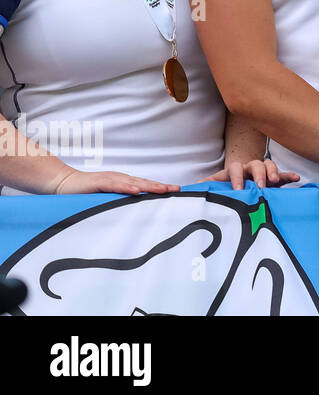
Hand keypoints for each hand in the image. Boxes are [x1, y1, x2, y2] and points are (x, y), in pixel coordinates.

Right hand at [53, 170, 179, 195]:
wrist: (64, 183)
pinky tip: (137, 190)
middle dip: (162, 186)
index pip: (146, 186)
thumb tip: (135, 216)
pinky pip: (115, 184)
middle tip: (178, 190)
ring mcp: (111, 178)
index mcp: (124, 183)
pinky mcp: (99, 181)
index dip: (161, 189)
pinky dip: (126, 187)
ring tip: (164, 190)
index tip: (177, 192)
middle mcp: (121, 179)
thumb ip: (119, 204)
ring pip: (134, 182)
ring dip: (150, 186)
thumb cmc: (86, 193)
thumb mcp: (106, 200)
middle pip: (145, 182)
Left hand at [203, 158, 300, 189]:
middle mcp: (250, 167)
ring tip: (275, 181)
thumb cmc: (225, 187)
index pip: (235, 169)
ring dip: (273, 171)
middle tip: (259, 186)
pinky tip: (297, 179)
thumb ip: (203, 187)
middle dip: (258, 174)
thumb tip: (185, 189)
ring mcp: (263, 172)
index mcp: (235, 170)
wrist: (237, 184)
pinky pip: (283, 174)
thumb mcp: (213, 186)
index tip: (239, 190)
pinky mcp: (274, 178)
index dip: (237, 178)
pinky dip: (289, 175)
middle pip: (255, 164)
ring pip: (269, 165)